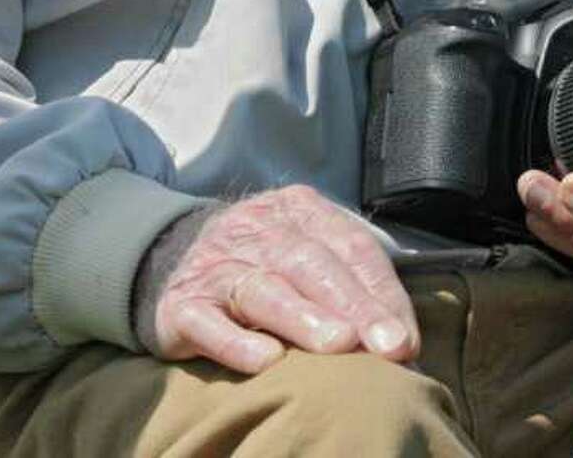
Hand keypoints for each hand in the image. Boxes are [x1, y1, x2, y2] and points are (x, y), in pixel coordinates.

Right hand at [132, 184, 419, 374]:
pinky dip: (235, 342)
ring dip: (302, 317)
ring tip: (338, 346)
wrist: (167, 256)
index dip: (380, 291)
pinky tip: (266, 362)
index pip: (350, 244)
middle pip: (309, 262)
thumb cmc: (261, 265)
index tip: (406, 340)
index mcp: (297, 210)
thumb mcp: (306, 253)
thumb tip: (403, 343)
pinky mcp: (179, 305)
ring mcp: (215, 265)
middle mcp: (255, 229)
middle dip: (352, 303)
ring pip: (261, 287)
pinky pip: (206, 322)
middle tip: (386, 346)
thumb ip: (350, 284)